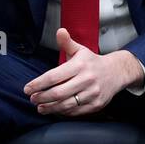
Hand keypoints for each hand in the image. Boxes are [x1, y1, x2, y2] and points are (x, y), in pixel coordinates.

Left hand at [23, 28, 142, 116]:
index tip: (27, 89)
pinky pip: (76, 111)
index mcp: (80, 65)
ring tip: (40, 107)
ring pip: (66, 104)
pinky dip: (63, 112)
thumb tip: (59, 31)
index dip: (38, 84)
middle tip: (32, 99)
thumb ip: (67, 42)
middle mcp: (87, 79)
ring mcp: (93, 93)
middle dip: (41, 98)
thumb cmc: (93, 62)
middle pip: (58, 93)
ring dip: (50, 108)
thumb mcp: (80, 50)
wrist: (117, 72)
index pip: (53, 76)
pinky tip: (55, 109)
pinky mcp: (96, 104)